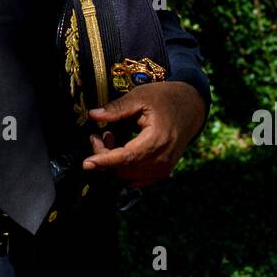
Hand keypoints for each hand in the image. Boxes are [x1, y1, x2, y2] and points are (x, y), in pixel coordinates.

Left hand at [81, 81, 207, 187]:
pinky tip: (120, 150)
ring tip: (111, 137)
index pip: (125, 158)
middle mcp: (162, 160)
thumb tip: (93, 115)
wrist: (191, 107)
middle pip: (124, 169)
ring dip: (113, 163)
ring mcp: (164, 169)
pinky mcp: (163, 172)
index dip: (104, 162)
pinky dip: (124, 169)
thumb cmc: (166, 99)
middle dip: (104, 156)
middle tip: (99, 134)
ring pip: (128, 176)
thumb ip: (117, 108)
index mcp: (157, 140)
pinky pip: (137, 179)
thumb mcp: (140, 97)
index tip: (86, 163)